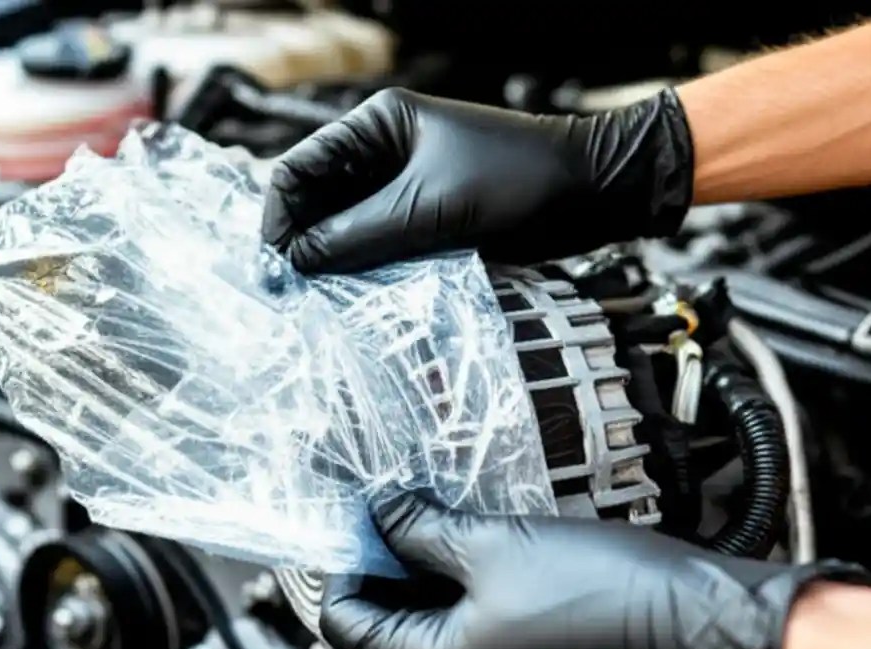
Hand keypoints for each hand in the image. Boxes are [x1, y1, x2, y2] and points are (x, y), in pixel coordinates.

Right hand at [262, 87, 694, 273]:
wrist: (595, 191)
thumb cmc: (521, 179)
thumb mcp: (431, 208)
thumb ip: (359, 236)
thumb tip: (296, 261)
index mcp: (378, 124)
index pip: (300, 167)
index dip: (280, 216)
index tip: (275, 265)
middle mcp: (385, 152)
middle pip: (319, 201)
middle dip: (304, 243)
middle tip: (294, 293)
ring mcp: (407, 188)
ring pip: (348, 229)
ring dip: (335, 262)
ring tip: (322, 301)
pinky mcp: (429, 220)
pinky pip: (381, 246)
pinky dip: (367, 270)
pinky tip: (358, 299)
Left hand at [320, 493, 868, 648]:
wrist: (709, 634)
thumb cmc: (612, 597)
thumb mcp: (499, 544)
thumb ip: (424, 530)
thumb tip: (381, 511)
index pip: (346, 623)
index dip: (346, 564)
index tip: (359, 524)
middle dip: (384, 587)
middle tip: (398, 532)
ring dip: (425, 605)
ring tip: (444, 548)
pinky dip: (465, 625)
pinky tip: (488, 575)